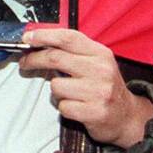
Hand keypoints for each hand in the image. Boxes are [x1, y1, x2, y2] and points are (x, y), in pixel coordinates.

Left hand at [18, 29, 152, 148]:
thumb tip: (39, 42)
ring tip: (70, 93)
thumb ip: (72, 52)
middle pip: (55, 58)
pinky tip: (76, 106)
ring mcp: (98, 91)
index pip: (68, 38)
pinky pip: (62, 106)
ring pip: (55, 85)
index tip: (27, 37)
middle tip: (25, 62)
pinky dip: (64, 106)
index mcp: (100, 54)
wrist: (127, 116)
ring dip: (56, 90)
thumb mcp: (96, 63)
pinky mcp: (94, 112)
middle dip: (34, 59)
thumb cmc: (105, 87)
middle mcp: (101, 70)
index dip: (44, 35)